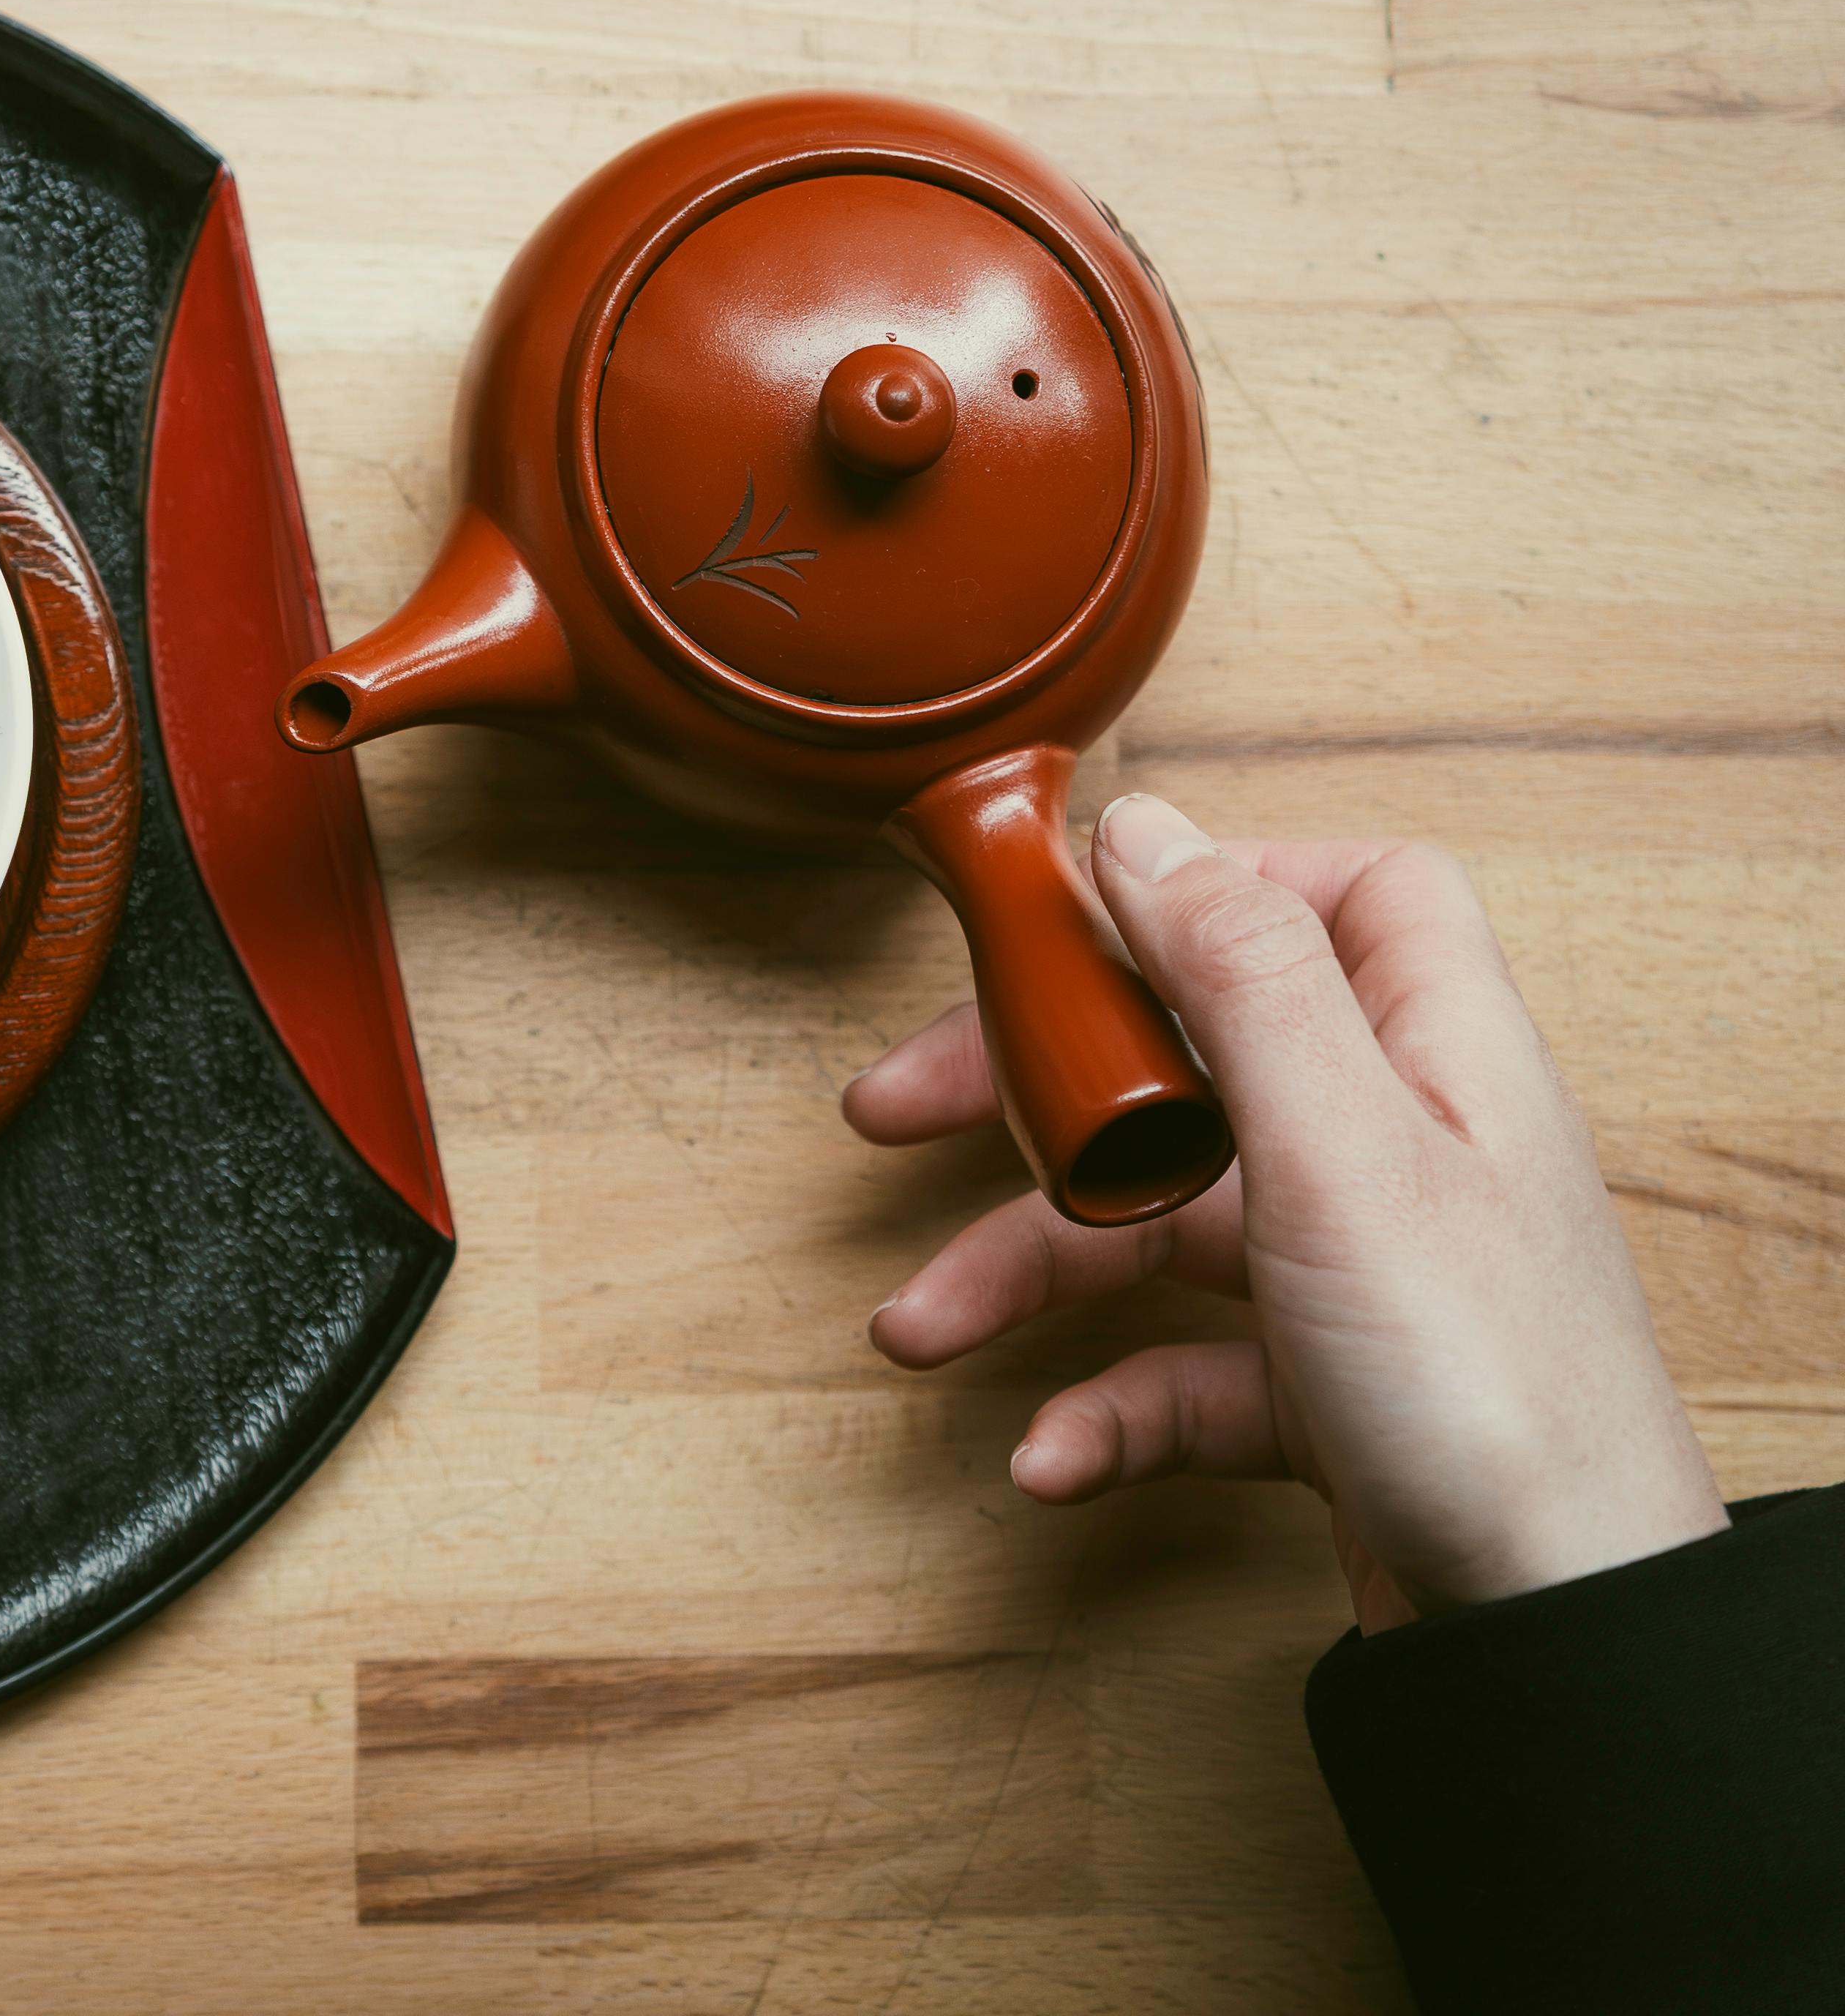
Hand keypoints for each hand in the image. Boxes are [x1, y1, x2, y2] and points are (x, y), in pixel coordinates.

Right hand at [842, 795, 1728, 1630]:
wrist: (1563, 1636)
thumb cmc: (1496, 1395)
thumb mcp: (1346, 1148)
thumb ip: (1242, 975)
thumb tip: (1146, 830)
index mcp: (1432, 1055)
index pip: (1346, 892)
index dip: (1215, 881)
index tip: (1073, 917)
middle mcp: (1396, 1148)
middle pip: (1191, 1055)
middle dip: (1033, 1087)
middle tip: (901, 1107)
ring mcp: (1356, 1274)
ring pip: (1153, 1224)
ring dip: (1023, 1269)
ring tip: (922, 1323)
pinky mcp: (1324, 1390)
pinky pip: (1175, 1371)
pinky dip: (1097, 1404)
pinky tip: (1048, 1455)